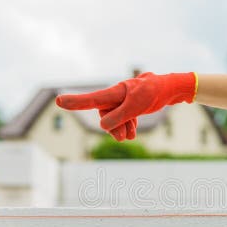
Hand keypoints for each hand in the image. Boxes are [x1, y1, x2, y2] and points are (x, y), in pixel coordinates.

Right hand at [55, 72, 196, 140]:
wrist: (168, 88)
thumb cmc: (152, 92)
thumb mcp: (136, 106)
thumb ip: (119, 116)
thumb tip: (102, 126)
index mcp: (114, 92)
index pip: (91, 99)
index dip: (75, 102)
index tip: (58, 101)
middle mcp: (114, 96)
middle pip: (104, 116)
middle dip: (113, 127)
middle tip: (124, 137)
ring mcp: (121, 101)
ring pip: (113, 120)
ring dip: (121, 129)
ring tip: (131, 135)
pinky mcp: (128, 106)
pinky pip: (122, 119)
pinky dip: (127, 126)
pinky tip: (133, 131)